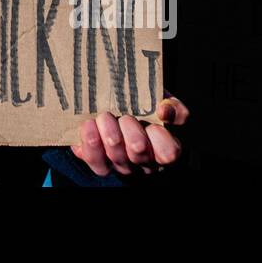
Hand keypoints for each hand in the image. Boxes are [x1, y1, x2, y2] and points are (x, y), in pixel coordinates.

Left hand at [72, 97, 188, 175]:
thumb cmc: (140, 101)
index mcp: (163, 146)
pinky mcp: (100, 163)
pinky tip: (89, 124)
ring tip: (104, 117)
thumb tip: (165, 111)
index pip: (169, 152)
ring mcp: (121, 164)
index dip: (162, 140)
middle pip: (140, 154)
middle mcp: (143, 160)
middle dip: (132, 135)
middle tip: (125, 118)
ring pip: (117, 157)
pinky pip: (95, 159)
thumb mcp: (160, 99)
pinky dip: (91, 141)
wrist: (108, 100)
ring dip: (110, 135)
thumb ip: (171, 104)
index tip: (154, 122)